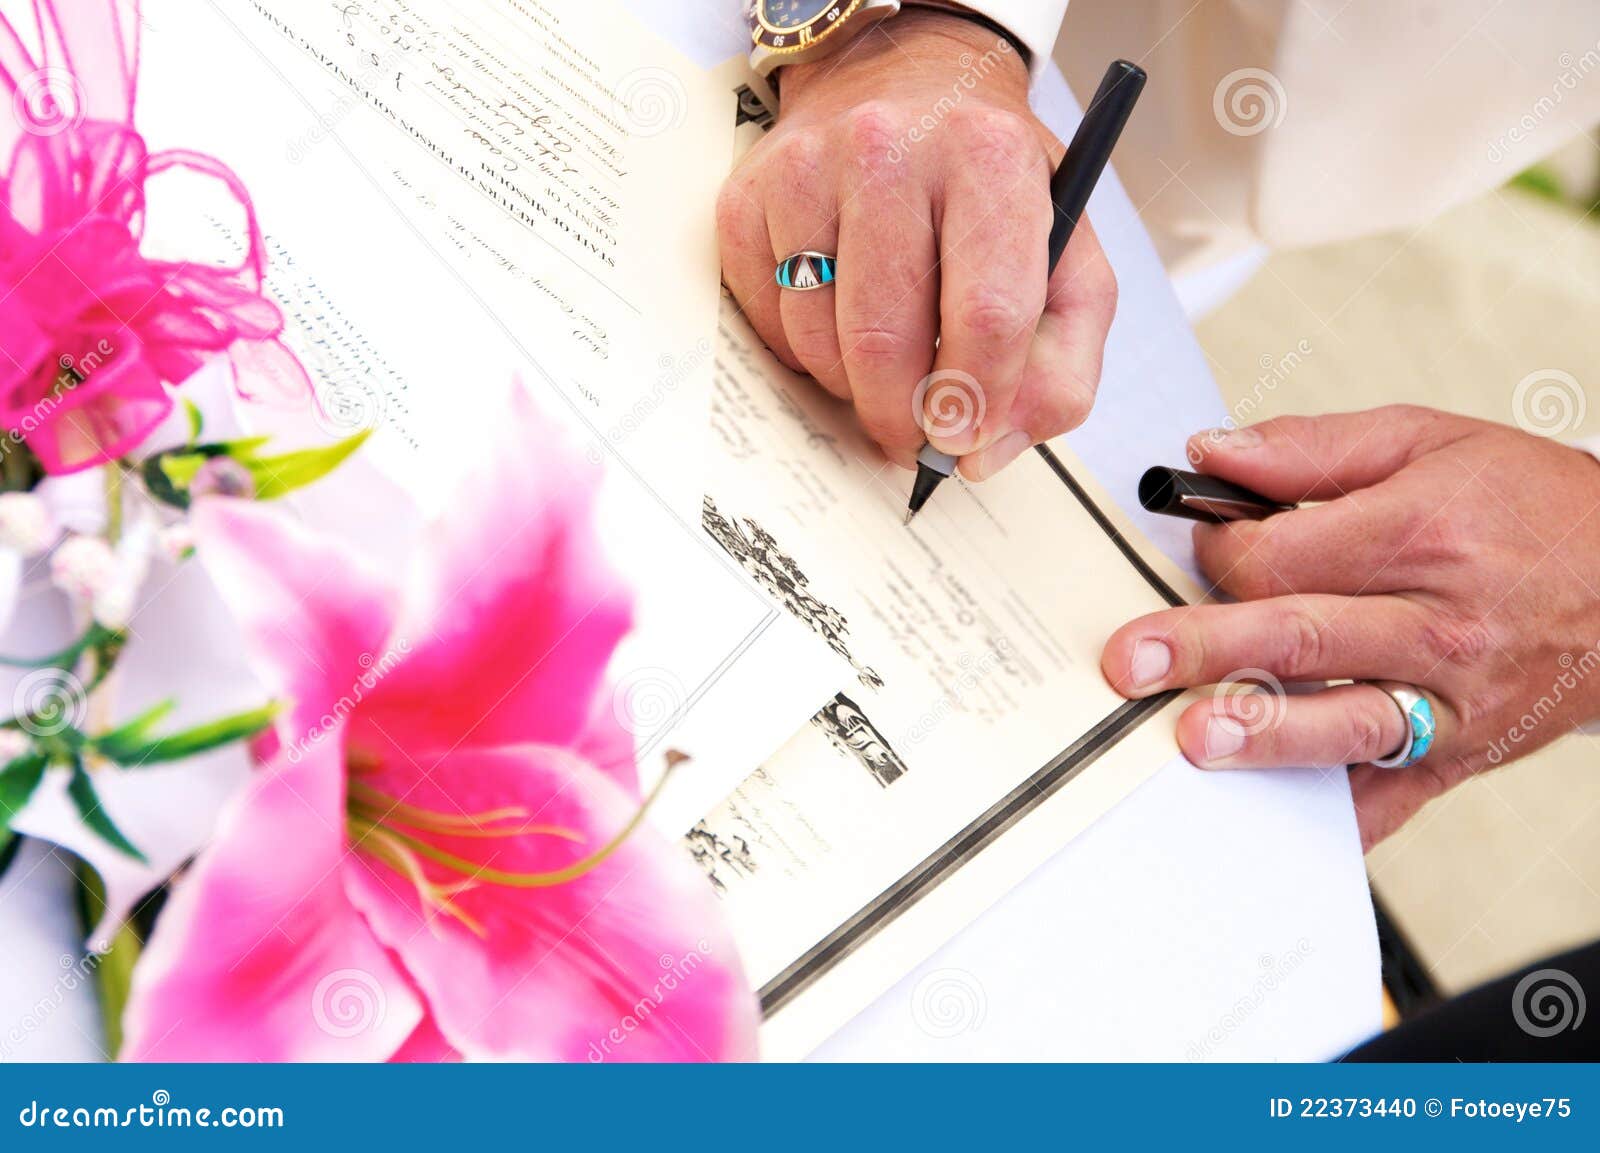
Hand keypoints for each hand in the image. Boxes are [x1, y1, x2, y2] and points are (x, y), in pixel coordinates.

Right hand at [716, 9, 1116, 478]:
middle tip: (917, 435)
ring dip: (853, 387)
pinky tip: (839, 322)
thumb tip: (988, 451)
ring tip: (885, 366)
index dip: (977, 399)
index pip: (987, 311)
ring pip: (818, 341)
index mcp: (989, 157)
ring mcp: (806, 170)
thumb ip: (1062, 366)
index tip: (968, 441)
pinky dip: (804, 353)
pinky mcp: (747, 197)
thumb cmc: (989, 185)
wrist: (903, 82)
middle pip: (886, 340)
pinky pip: (769, 323)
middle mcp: (889, 149)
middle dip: (903, 416)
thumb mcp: (1067, 258)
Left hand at [1100, 406, 1599, 848]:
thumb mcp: (1430, 441)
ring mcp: (1453, 698)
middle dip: (1207, 648)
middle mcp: (1440, 622)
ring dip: (1264, 734)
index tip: (1196, 551)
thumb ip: (1312, 448)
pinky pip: (1393, 794)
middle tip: (1134, 660)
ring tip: (1194, 740)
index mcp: (1422, 534)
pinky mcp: (1462, 754)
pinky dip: (1337, 814)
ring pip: (1344, 720)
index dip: (1220, 554)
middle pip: (1302, 637)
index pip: (1286, 556)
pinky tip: (1272, 824)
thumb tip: (1214, 453)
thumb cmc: (1532, 507)